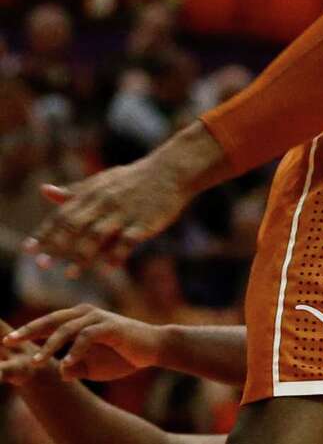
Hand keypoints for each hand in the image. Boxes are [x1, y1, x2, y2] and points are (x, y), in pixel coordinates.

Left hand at [4, 307, 159, 380]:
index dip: (28, 332)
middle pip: (51, 319)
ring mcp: (98, 318)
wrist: (153, 348)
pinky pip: (87, 337)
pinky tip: (65, 365)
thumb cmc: (121, 355)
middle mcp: (86, 313)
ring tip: (34, 362)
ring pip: (66, 328)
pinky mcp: (111, 326)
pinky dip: (74, 351)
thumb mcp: (91, 366)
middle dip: (29, 330)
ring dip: (49, 346)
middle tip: (9, 341)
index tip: (7, 342)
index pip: (49, 323)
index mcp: (80, 319)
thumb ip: (73, 366)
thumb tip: (59, 371)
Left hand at [24, 124, 223, 273]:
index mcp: (94, 192)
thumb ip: (74, 191)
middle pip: (77, 226)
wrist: (172, 169)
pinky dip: (118, 254)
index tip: (29, 250)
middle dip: (58, 247)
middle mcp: (106, 202)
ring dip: (83, 256)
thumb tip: (44, 191)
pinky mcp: (145, 222)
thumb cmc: (134, 178)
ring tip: (70, 274)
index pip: (63, 214)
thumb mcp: (103, 179)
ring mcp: (126, 212)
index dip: (45, 232)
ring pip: (99, 235)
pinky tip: (109, 267)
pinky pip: (128, 241)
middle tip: (42, 265)